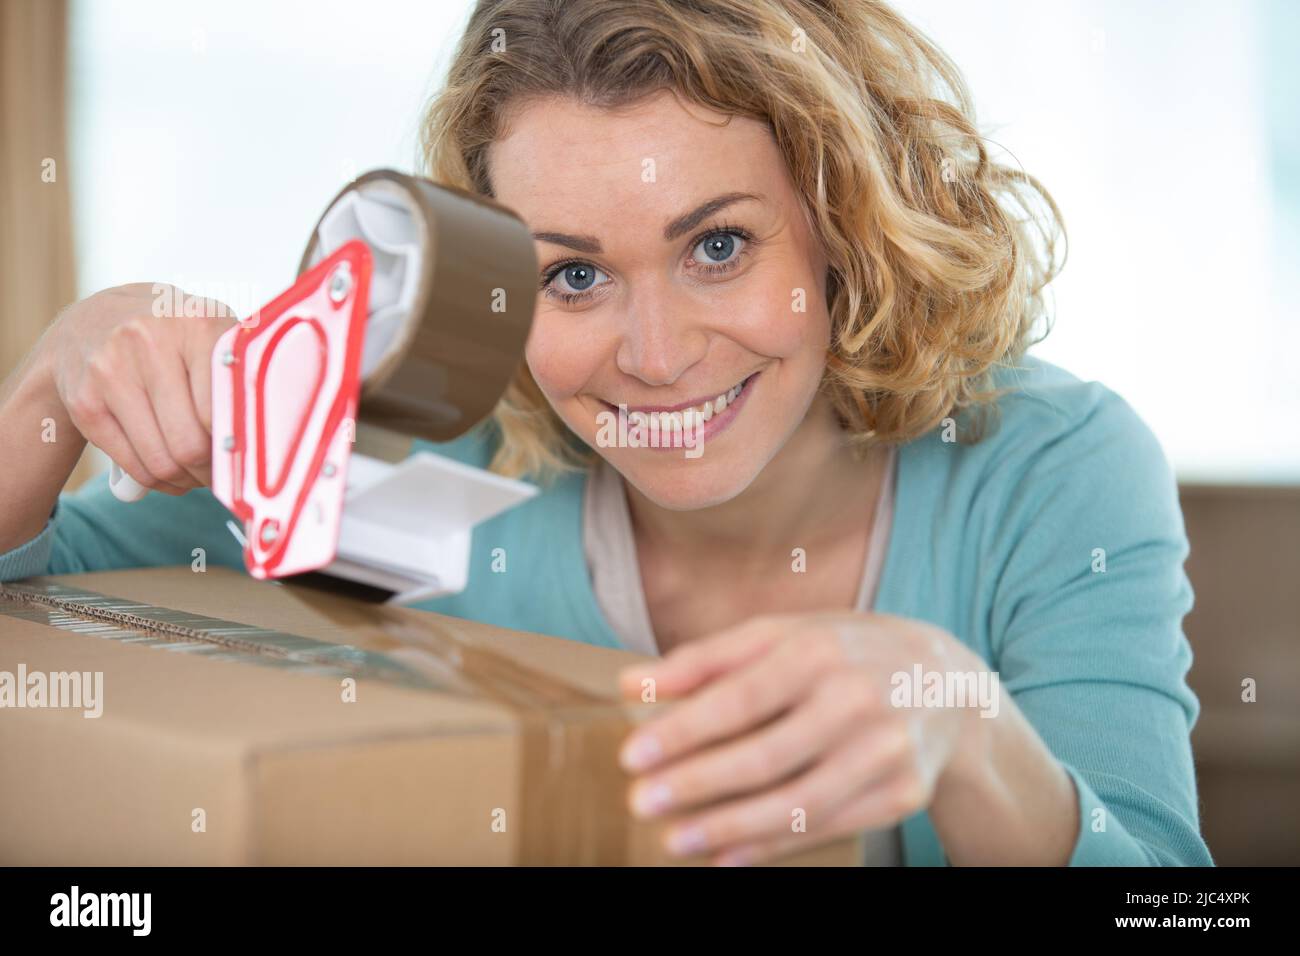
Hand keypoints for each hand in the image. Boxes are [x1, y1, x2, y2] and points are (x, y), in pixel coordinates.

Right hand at [43, 283, 236, 493]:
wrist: (94, 320)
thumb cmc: (174, 336)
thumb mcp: (211, 334)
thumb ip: (241, 373)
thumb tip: (271, 435)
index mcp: (195, 324)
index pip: (222, 411)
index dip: (237, 446)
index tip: (246, 459)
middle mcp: (148, 341)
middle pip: (190, 443)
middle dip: (212, 471)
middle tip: (224, 475)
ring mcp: (110, 371)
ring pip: (161, 462)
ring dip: (186, 481)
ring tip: (199, 474)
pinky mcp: (85, 402)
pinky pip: (133, 466)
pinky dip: (157, 482)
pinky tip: (169, 472)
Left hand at [615, 611, 992, 864]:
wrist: (947, 680)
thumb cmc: (841, 652)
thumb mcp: (780, 635)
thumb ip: (705, 659)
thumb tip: (629, 684)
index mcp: (818, 651)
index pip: (738, 698)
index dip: (682, 731)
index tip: (631, 756)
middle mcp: (856, 700)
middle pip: (764, 756)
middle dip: (695, 785)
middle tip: (641, 803)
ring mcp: (884, 751)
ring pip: (796, 803)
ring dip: (728, 827)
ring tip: (674, 839)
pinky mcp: (903, 793)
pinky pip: (827, 828)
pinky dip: (773, 847)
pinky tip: (726, 855)